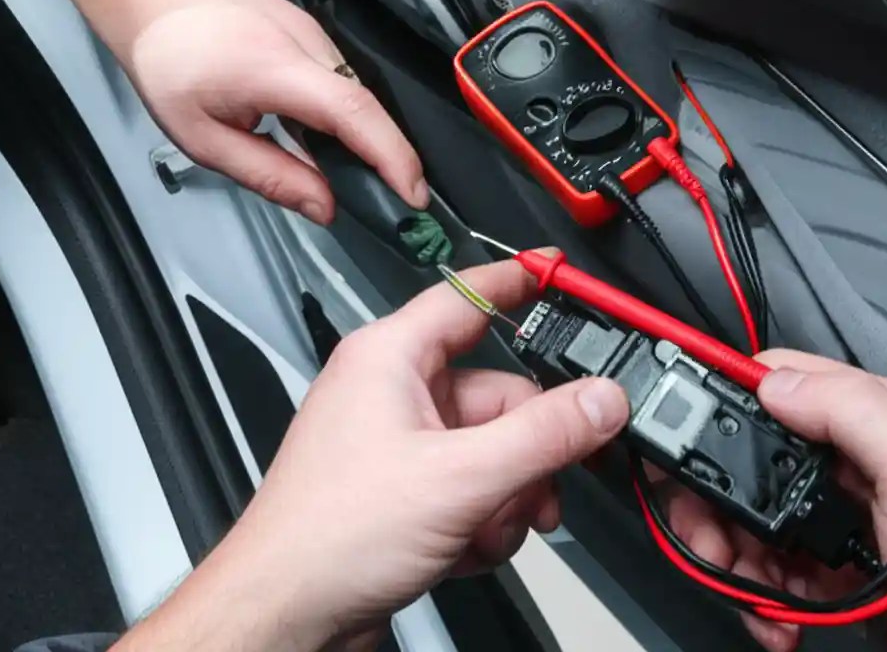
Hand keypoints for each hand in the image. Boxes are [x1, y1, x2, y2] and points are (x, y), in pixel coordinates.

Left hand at [37, 0, 425, 221]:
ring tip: (359, 180)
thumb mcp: (203, 137)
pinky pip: (342, 84)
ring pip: (357, 96)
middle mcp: (305, 44)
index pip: (354, 113)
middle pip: (367, 107)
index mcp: (274, 68)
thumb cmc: (166, 55)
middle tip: (396, 206)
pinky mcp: (310, 36)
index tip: (412, 195)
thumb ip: (269, 176)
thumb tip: (322, 206)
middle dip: (389, 160)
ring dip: (365, 140)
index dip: (392, 157)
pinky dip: (346, 119)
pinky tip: (327, 142)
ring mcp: (312, 36)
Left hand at [115, 260, 629, 651]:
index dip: (518, 283)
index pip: (467, 297)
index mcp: (389, 359)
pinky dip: (481, 522)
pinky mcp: (404, 494)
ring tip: (491, 530)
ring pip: (491, 451)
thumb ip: (543, 435)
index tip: (558, 273)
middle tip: (548, 483)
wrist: (285, 614)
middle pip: (497, 395)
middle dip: (528, 450)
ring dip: (507, 497)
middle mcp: (391, 394)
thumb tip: (601, 400)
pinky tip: (466, 549)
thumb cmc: (327, 536)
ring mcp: (398, 447)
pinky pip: (471, 490)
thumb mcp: (460, 478)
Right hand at [661, 350, 886, 651]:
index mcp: (883, 413)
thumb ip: (856, 414)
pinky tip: (778, 617)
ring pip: (749, 515)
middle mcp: (857, 455)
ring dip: (735, 559)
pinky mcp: (830, 561)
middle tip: (713, 544)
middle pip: (749, 453)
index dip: (727, 403)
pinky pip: (767, 564)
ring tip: (754, 595)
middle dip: (718, 503)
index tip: (688, 445)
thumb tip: (775, 382)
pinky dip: (759, 594)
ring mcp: (841, 511)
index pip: (782, 378)